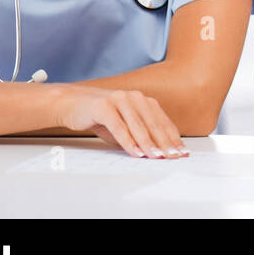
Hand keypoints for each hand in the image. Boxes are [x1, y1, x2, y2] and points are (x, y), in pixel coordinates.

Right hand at [53, 86, 188, 158]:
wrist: (71, 104)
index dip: (173, 137)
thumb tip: (159, 153)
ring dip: (149, 144)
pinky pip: (119, 127)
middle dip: (165, 142)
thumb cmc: (101, 117)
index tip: (182, 152)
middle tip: (173, 156)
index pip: (162, 121)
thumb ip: (140, 135)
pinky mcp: (104, 106)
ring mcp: (119, 99)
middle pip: (153, 123)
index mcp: (143, 101)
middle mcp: (134, 97)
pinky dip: (129, 141)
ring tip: (157, 157)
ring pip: (138, 125)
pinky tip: (136, 152)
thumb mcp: (124, 126)